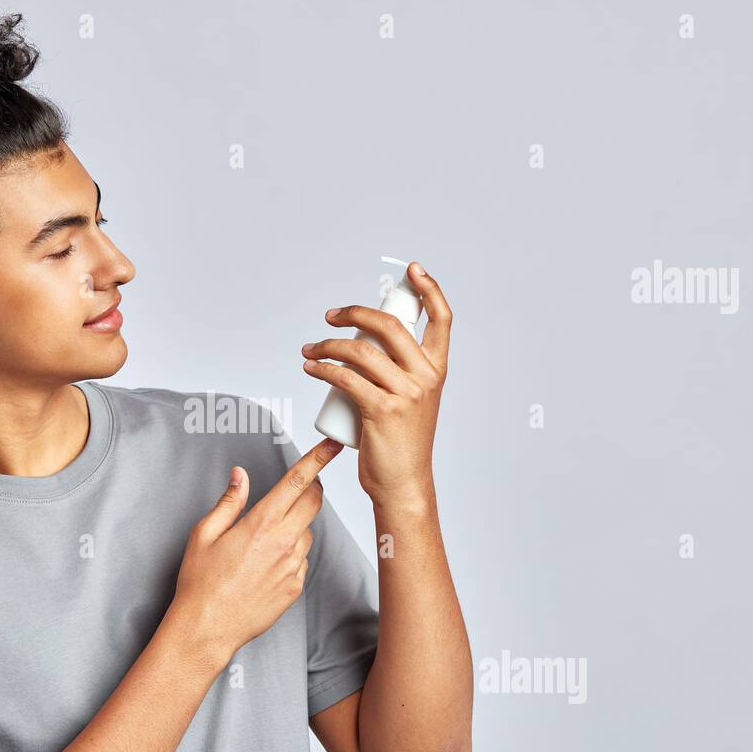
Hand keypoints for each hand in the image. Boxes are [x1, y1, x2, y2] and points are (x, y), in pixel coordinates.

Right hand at [167, 438, 343, 668]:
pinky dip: (291, 554)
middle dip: (310, 489)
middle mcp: (282, 543)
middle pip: (314, 503)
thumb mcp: (203, 534)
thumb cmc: (200, 584)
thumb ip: (229, 501)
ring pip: (308, 532)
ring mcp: (292, 567)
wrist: (207, 629)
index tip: (333, 446)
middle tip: (295, 490)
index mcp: (260, 524)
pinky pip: (302, 560)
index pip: (297, 482)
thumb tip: (240, 476)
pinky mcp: (295, 587)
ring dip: (296, 526)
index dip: (318, 459)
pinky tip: (265, 565)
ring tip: (263, 541)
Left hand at [300, 261, 451, 506]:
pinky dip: (322, 368)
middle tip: (330, 317)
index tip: (413, 270)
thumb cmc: (401, 441)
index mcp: (436, 370)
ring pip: (360, 352)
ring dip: (327, 345)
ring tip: (310, 349)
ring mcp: (405, 393)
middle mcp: (425, 378)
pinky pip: (345, 377)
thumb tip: (370, 344)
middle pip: (388, 326)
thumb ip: (402, 372)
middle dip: (354, 314)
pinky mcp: (381, 410)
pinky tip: (310, 367)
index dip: (430, 289)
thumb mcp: (413, 400)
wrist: (403, 482)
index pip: (442, 320)